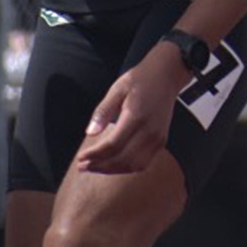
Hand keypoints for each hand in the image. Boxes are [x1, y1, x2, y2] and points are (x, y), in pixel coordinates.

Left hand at [74, 48, 184, 174]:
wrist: (166, 76)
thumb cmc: (140, 80)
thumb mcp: (117, 88)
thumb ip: (103, 111)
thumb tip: (90, 133)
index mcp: (136, 117)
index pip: (113, 145)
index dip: (95, 155)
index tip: (80, 158)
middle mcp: (149, 131)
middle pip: (122, 159)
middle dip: (100, 166)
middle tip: (82, 166)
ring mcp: (157, 138)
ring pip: (133, 165)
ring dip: (111, 170)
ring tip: (94, 167)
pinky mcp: (161, 141)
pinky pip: (143, 162)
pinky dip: (126, 168)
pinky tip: (112, 165)